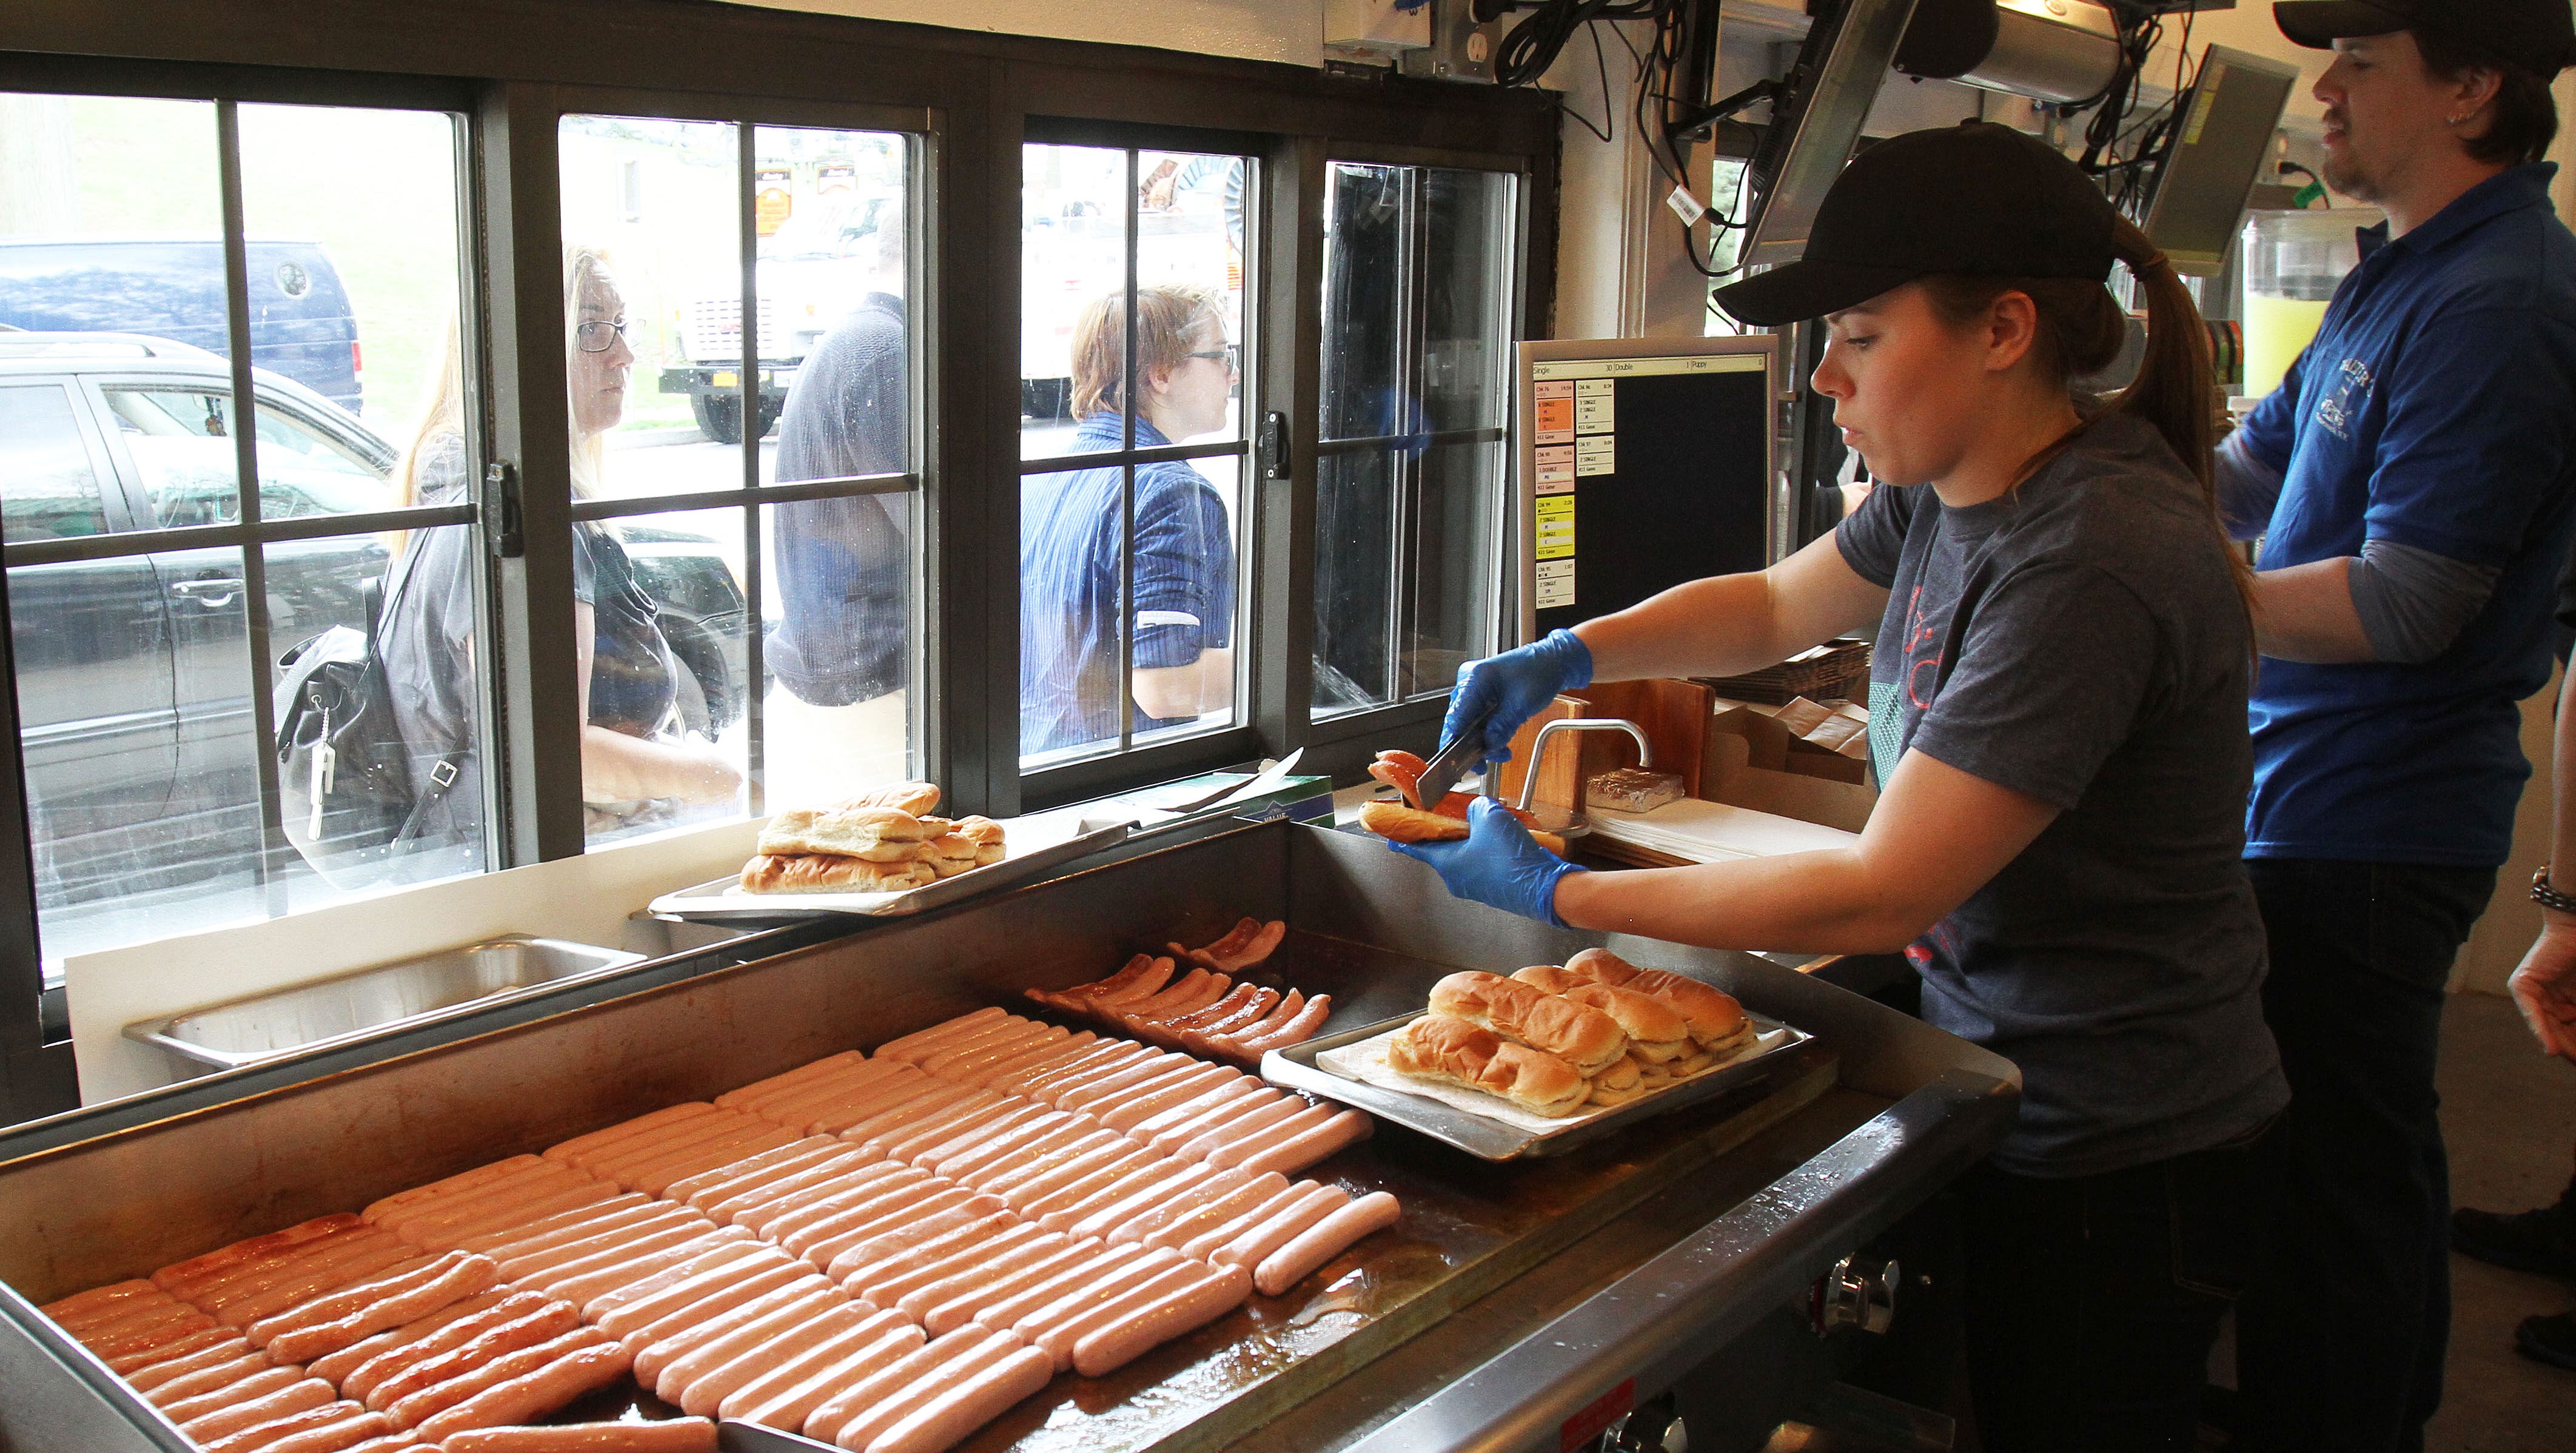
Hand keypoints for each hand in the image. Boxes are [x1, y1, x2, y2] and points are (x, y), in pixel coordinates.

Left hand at [1387, 797, 1585, 926]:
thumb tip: (1478, 809)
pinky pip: (1486, 864)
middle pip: (1444, 850)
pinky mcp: (1496, 889)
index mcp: (1447, 863)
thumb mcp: (1491, 818)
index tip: (1392, 836)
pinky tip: (1506, 838)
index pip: (1416, 848)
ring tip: (1490, 823)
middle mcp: (1458, 879)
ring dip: (1474, 839)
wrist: (1546, 889)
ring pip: (1467, 856)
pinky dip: (1490, 850)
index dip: (1404, 838)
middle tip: (1453, 814)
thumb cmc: (1513, 858)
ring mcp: (1477, 887)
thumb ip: (1477, 808)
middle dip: (1448, 831)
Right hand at [1442, 629, 1593, 770]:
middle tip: (1481, 766)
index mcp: (1474, 677)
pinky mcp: (1482, 695)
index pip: (1456, 715)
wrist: (1553, 662)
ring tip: (1500, 754)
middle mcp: (1470, 681)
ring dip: (1482, 742)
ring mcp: (1475, 688)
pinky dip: (1488, 733)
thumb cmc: (1541, 672)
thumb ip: (1503, 727)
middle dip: (1472, 745)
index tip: (1462, 761)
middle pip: (1459, 721)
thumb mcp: (1523, 704)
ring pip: (1468, 723)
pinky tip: (1500, 744)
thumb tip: (1489, 745)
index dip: (1457, 740)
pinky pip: (1478, 719)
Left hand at [2510, 912, 2575, 1059]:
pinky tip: (2552, 1050)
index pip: (2574, 1038)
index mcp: (2568, 1009)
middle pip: (2562, 1038)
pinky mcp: (2522, 985)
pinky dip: (2542, 1031)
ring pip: (2549, 1030)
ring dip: (2566, 1049)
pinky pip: (2531, 1013)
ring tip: (2575, 1060)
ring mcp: (2534, 996)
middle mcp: (2550, 1005)